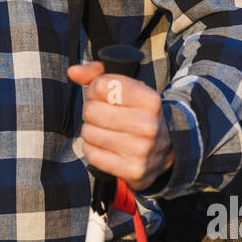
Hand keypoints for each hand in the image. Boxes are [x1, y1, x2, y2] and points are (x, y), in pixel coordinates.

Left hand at [67, 60, 173, 189]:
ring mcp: (141, 150)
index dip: (96, 90)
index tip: (106, 96)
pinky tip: (106, 146)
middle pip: (91, 110)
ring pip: (88, 133)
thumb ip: (98, 75)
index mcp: (150, 100)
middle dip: (92, 111)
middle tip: (104, 116)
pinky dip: (93, 149)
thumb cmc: (140, 114)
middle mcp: (148, 125)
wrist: (168, 149)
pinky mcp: (132, 169)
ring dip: (91, 131)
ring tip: (106, 131)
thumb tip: (73, 72)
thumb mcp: (127, 88)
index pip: (101, 85)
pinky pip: (92, 154)